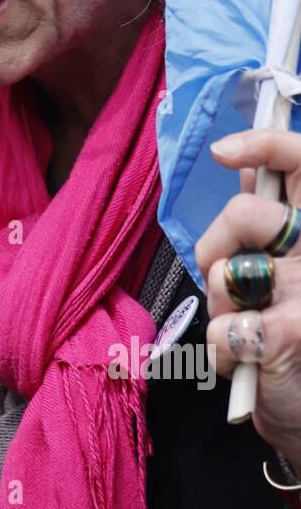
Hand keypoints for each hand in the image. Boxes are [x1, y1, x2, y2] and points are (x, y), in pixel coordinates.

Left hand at [196, 129, 300, 470]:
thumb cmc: (298, 341)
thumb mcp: (288, 273)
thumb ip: (271, 220)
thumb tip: (243, 168)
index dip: (265, 144)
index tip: (223, 152)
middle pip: (245, 213)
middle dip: (215, 245)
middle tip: (226, 276)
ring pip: (222, 270)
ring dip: (219, 305)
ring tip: (248, 327)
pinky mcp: (286, 335)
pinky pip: (219, 325)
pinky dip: (222, 352)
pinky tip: (250, 364)